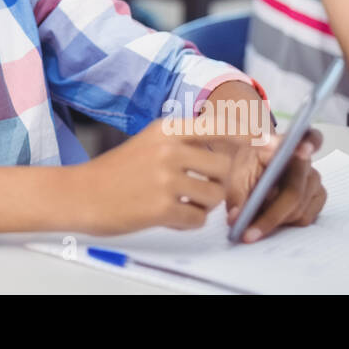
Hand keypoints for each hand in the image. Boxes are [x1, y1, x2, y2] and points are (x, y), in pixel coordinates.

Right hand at [72, 119, 236, 234]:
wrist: (80, 193)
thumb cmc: (116, 171)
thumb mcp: (148, 142)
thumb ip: (182, 141)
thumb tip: (226, 149)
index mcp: (167, 129)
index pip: (219, 126)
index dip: (247, 134)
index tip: (268, 142)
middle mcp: (169, 149)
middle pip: (223, 168)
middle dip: (217, 183)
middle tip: (198, 190)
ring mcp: (165, 178)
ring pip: (215, 195)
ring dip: (204, 205)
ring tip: (180, 204)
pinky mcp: (161, 207)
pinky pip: (198, 219)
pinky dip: (189, 222)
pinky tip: (170, 217)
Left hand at [223, 128, 326, 241]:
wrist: (252, 169)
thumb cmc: (245, 167)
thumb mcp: (234, 175)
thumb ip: (235, 196)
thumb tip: (236, 218)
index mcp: (287, 144)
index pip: (309, 137)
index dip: (310, 143)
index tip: (303, 148)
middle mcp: (307, 161)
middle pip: (295, 191)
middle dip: (270, 215)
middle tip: (247, 233)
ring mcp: (315, 180)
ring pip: (299, 210)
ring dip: (275, 220)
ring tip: (253, 223)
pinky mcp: (318, 197)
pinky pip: (306, 218)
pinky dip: (286, 222)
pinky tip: (270, 218)